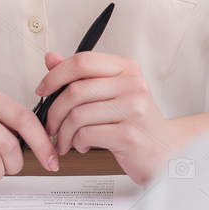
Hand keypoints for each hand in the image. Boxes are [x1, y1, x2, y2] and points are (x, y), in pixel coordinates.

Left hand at [35, 51, 175, 182]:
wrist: (166, 151)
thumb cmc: (135, 122)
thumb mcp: (111, 93)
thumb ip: (82, 76)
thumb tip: (51, 58)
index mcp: (127, 68)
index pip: (82, 61)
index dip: (55, 75)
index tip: (42, 90)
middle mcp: (133, 85)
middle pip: (75, 90)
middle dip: (55, 112)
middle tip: (51, 126)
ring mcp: (133, 109)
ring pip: (78, 115)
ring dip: (64, 133)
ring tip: (67, 140)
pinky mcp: (129, 135)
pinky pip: (87, 135)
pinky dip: (77, 143)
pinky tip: (83, 146)